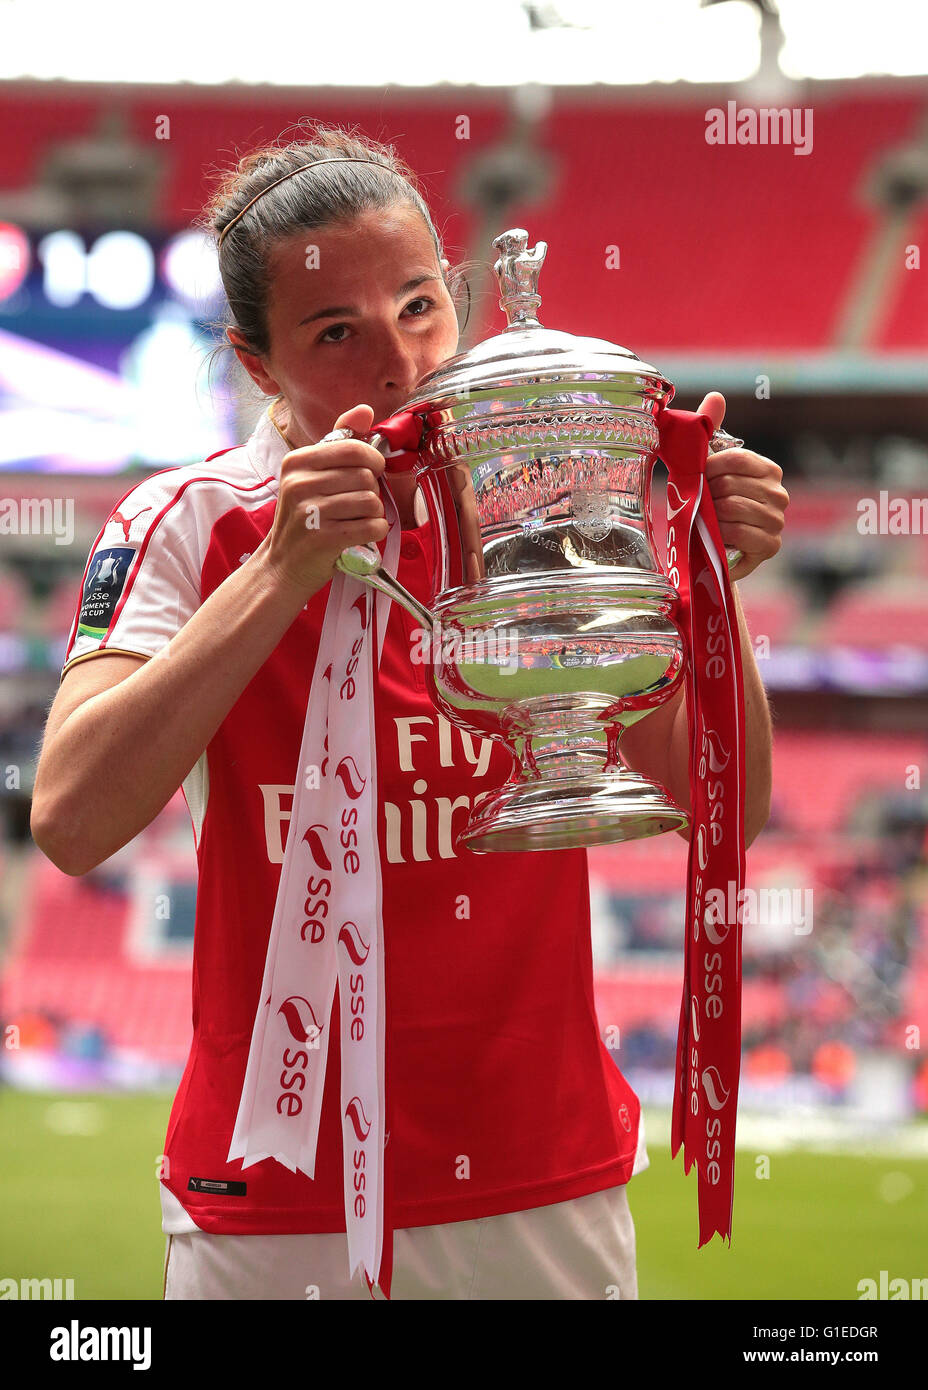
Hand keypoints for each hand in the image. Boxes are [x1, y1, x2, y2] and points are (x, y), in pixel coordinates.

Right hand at [261, 403, 388, 595]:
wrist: (282, 565)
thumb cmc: (304, 519)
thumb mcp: (312, 476)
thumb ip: (339, 442)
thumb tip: (364, 410)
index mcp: (297, 462)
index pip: (353, 448)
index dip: (372, 461)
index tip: (370, 473)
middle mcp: (299, 483)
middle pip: (366, 476)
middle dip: (372, 493)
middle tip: (358, 506)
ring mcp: (309, 511)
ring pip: (371, 502)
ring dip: (373, 515)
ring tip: (357, 521)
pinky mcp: (322, 538)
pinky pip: (371, 526)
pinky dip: (375, 532)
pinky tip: (362, 535)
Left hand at [697, 392, 789, 581]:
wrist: (712, 548)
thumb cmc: (708, 503)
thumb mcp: (705, 467)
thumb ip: (709, 429)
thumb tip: (716, 395)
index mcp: (768, 469)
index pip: (736, 459)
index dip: (709, 469)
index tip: (698, 478)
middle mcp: (779, 493)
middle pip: (730, 485)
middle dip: (707, 496)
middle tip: (700, 505)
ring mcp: (778, 521)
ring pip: (733, 508)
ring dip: (711, 516)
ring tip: (706, 520)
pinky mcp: (770, 546)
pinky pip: (739, 533)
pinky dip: (721, 534)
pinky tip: (716, 537)